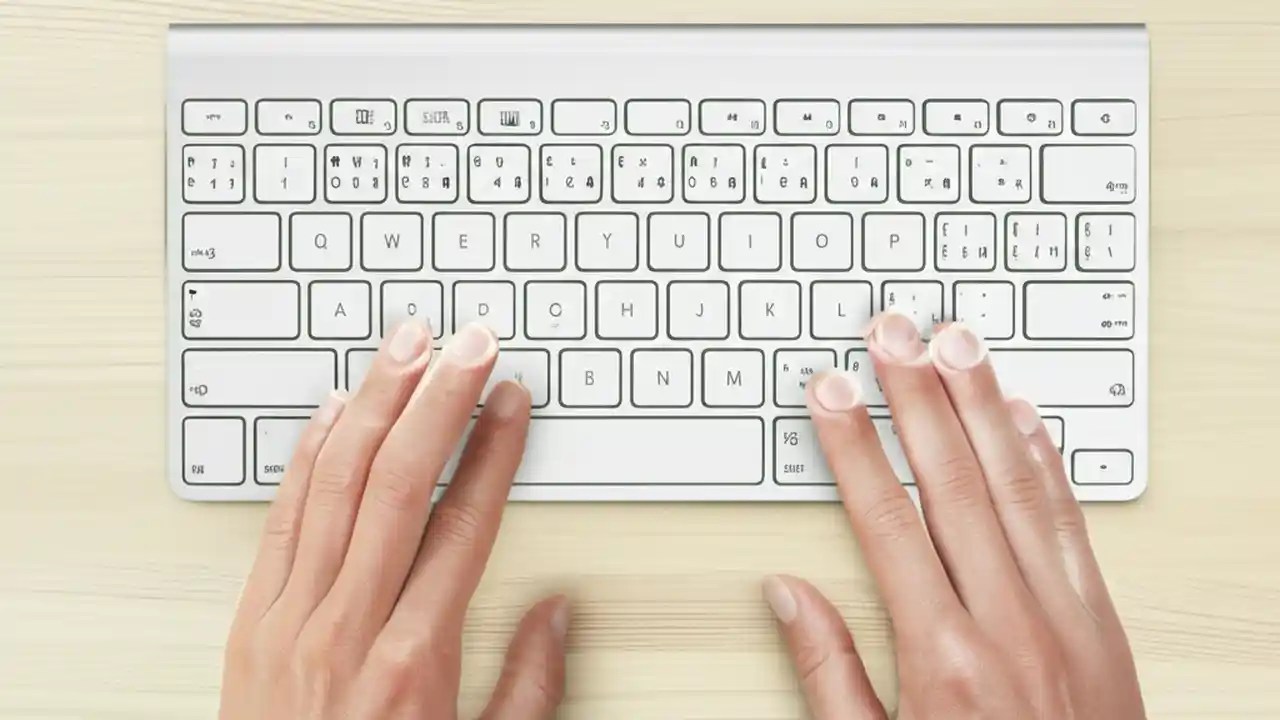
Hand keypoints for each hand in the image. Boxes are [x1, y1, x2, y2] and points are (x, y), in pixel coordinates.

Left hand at [220, 321, 568, 719]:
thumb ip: (527, 687)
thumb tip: (557, 613)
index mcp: (415, 661)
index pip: (464, 525)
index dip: (493, 453)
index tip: (512, 403)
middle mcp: (349, 625)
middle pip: (399, 484)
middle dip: (440, 400)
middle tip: (470, 345)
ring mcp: (292, 617)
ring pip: (335, 483)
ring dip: (375, 405)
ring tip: (405, 348)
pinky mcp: (252, 618)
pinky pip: (281, 518)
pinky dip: (307, 455)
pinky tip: (332, 411)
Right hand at [766, 312, 1144, 718]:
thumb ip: (828, 673)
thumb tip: (786, 595)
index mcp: (942, 659)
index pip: (886, 521)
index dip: (852, 447)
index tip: (830, 394)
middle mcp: (1010, 626)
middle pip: (953, 482)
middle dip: (915, 396)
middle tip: (891, 331)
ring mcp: (1066, 619)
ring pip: (1019, 486)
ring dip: (983, 406)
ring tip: (956, 343)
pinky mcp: (1104, 625)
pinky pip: (1071, 525)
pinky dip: (1049, 463)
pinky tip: (1026, 416)